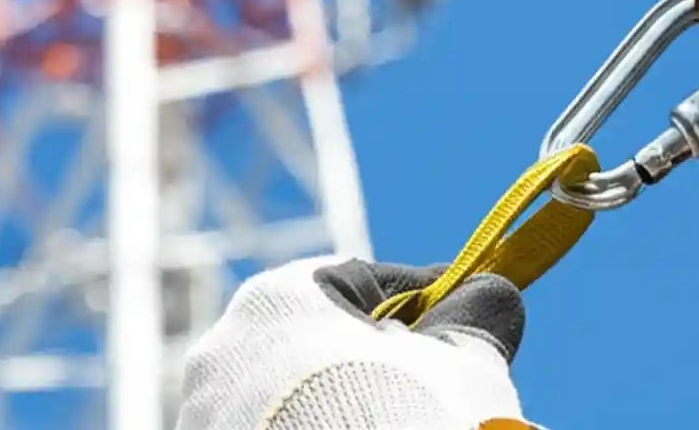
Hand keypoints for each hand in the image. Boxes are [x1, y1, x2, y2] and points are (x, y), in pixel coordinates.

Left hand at [176, 256, 530, 429]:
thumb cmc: (411, 423)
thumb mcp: (464, 363)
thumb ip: (475, 316)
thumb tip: (491, 295)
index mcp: (277, 300)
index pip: (359, 282)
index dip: (421, 302)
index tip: (461, 324)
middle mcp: (223, 354)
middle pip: (318, 342)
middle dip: (376, 363)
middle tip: (433, 392)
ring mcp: (207, 420)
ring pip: (289, 398)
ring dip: (336, 410)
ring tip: (395, 426)